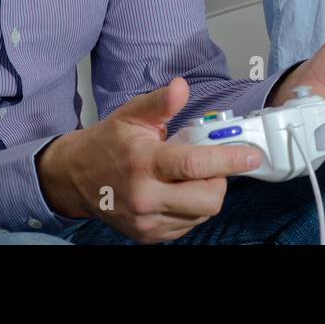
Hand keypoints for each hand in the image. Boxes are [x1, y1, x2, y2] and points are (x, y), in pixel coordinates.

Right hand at [36, 77, 262, 243]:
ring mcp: (146, 221)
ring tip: (189, 176)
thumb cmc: (107, 143)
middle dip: (220, 180)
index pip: (195, 165)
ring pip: (201, 215)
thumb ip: (161, 102)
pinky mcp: (148, 236)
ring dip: (206, 194)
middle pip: (207, 199)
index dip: (229, 160)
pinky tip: (178, 191)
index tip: (250, 156)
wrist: (73, 178)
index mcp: (143, 162)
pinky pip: (187, 226)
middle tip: (213, 165)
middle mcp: (145, 197)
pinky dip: (191, 209)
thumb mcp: (132, 114)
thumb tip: (182, 87)